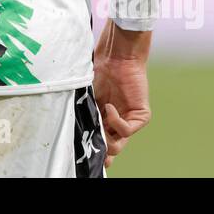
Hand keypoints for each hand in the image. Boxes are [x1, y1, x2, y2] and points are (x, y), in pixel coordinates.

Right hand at [92, 22, 152, 168]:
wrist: (115, 55)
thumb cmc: (98, 70)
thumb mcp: (86, 97)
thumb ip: (83, 114)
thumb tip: (72, 135)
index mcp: (103, 119)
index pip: (100, 143)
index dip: (94, 153)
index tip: (83, 157)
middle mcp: (116, 122)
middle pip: (110, 149)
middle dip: (100, 152)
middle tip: (92, 148)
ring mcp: (129, 119)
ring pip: (119, 144)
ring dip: (106, 137)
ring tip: (99, 122)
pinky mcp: (141, 115)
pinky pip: (127, 130)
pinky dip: (116, 122)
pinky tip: (108, 107)